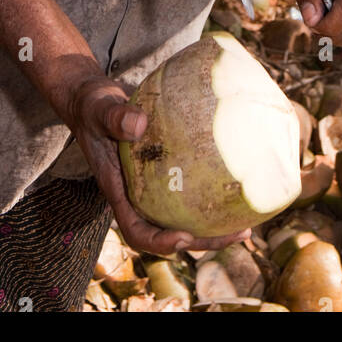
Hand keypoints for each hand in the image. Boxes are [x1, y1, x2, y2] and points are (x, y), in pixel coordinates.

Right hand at [65, 74, 253, 256]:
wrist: (96, 98)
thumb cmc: (93, 106)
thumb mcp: (99, 109)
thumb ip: (114, 117)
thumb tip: (140, 123)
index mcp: (118, 190)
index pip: (136, 230)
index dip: (159, 242)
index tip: (183, 238)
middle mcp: (137, 194)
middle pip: (169, 232)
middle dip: (202, 240)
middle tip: (239, 232)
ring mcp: (152, 185)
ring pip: (183, 215)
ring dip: (213, 225)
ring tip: (248, 223)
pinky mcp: (166, 169)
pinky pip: (190, 188)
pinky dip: (211, 192)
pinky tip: (237, 184)